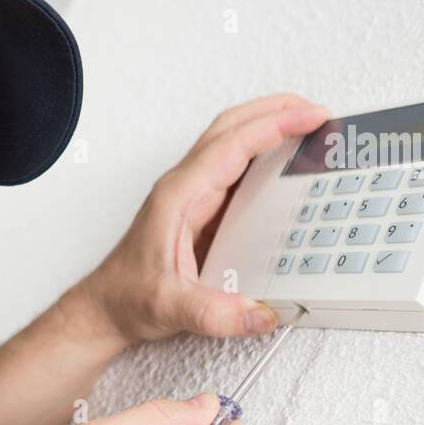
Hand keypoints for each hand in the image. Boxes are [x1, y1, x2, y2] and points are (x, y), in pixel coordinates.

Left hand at [79, 94, 329, 343]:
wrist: (106, 308)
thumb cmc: (126, 298)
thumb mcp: (170, 307)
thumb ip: (215, 313)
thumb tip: (260, 313)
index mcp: (178, 196)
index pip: (231, 145)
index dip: (273, 126)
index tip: (310, 117)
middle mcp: (184, 188)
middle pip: (230, 128)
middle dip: (275, 111)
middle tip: (317, 111)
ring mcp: (191, 196)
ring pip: (231, 143)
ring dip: (268, 127)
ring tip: (308, 126)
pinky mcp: (200, 210)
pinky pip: (235, 169)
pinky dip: (262, 155)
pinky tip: (285, 163)